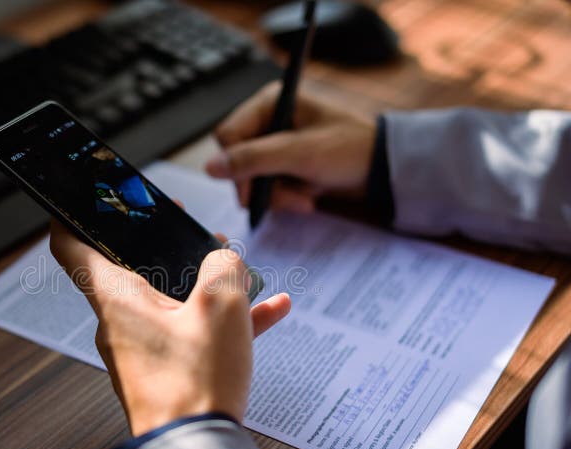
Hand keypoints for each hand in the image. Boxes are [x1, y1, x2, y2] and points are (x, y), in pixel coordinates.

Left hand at [49, 221, 290, 435]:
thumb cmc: (196, 382)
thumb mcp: (221, 305)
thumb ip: (223, 267)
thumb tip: (223, 261)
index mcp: (117, 298)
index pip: (71, 247)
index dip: (73, 216)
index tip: (85, 201)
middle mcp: (121, 322)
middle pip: (132, 269)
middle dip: (166, 248)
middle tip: (194, 233)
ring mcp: (143, 349)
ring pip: (171, 301)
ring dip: (203, 284)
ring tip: (239, 270)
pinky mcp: (165, 372)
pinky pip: (193, 334)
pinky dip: (223, 321)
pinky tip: (270, 311)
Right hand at [205, 81, 375, 211]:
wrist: (385, 170)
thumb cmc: (351, 150)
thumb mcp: (300, 154)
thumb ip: (254, 159)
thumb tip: (210, 168)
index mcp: (270, 102)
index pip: (227, 136)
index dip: (237, 165)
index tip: (253, 189)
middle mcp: (269, 120)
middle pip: (238, 161)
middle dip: (262, 186)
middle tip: (290, 199)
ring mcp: (277, 144)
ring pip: (251, 179)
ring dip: (277, 196)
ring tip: (305, 198)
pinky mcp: (285, 164)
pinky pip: (267, 187)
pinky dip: (286, 197)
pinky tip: (308, 196)